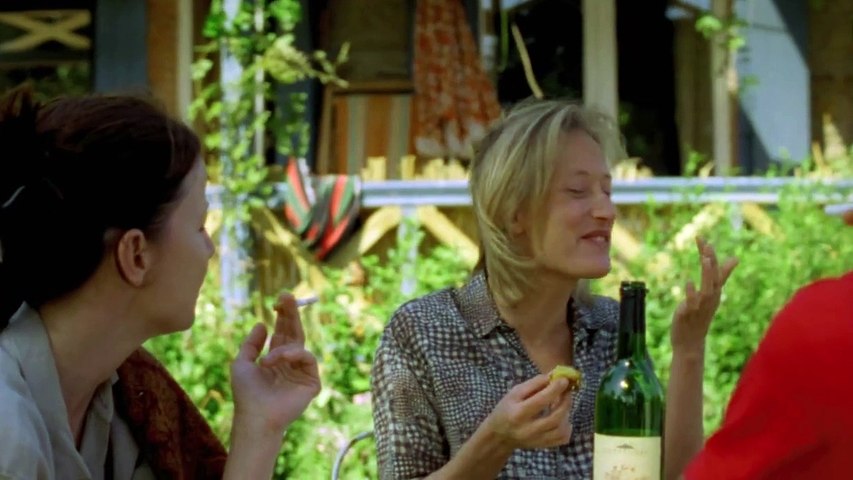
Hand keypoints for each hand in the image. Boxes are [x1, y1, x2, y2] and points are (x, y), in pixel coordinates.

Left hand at [230, 293, 320, 435]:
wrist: (255, 416)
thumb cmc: (246, 393)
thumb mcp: (242, 363)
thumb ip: (251, 343)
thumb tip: (262, 323)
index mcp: (275, 358)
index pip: (283, 332)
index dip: (282, 315)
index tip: (279, 299)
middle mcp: (290, 363)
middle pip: (294, 332)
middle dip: (291, 313)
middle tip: (287, 296)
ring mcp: (302, 372)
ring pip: (300, 344)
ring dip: (284, 346)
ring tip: (269, 358)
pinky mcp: (311, 382)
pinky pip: (308, 359)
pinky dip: (293, 355)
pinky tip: (279, 360)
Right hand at [483, 374, 573, 449]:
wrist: (500, 435)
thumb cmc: (506, 409)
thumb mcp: (514, 393)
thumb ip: (534, 384)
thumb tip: (553, 376)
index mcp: (518, 413)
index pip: (540, 400)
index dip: (555, 389)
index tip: (564, 380)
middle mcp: (528, 429)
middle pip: (555, 417)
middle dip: (565, 401)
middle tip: (567, 391)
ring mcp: (537, 440)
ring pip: (561, 430)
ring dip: (566, 414)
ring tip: (562, 404)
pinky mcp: (543, 446)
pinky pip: (562, 438)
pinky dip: (567, 427)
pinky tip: (562, 418)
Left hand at [671, 237, 737, 352]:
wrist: (690, 341)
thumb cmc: (700, 315)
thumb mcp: (711, 294)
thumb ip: (721, 275)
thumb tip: (735, 258)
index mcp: (714, 292)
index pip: (715, 270)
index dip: (709, 255)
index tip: (702, 238)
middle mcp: (710, 298)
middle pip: (713, 278)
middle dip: (711, 261)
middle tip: (707, 244)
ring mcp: (700, 307)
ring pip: (706, 290)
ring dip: (707, 275)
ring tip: (705, 259)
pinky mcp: (689, 315)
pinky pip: (691, 304)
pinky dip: (691, 293)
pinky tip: (688, 281)